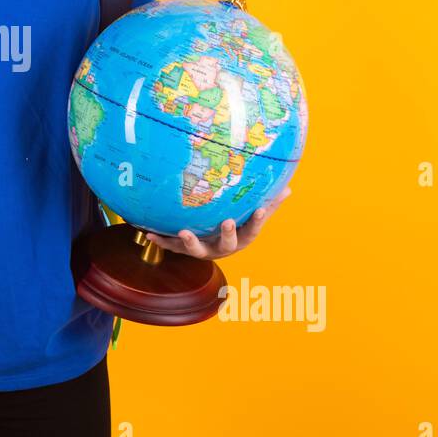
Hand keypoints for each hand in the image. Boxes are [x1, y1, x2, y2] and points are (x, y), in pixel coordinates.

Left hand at [143, 186, 291, 260]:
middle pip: (228, 244)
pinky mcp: (183, 249)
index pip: (253, 230)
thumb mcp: (251, 216)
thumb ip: (269, 203)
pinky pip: (171, 245)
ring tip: (185, 232)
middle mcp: (222, 247)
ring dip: (191, 242)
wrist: (209, 245)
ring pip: (197, 249)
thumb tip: (289, 187)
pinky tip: (148, 232)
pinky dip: (161, 239)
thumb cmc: (235, 226)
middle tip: (227, 222)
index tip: (261, 209)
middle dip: (228, 234)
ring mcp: (203, 249)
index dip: (258, 221)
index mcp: (241, 238)